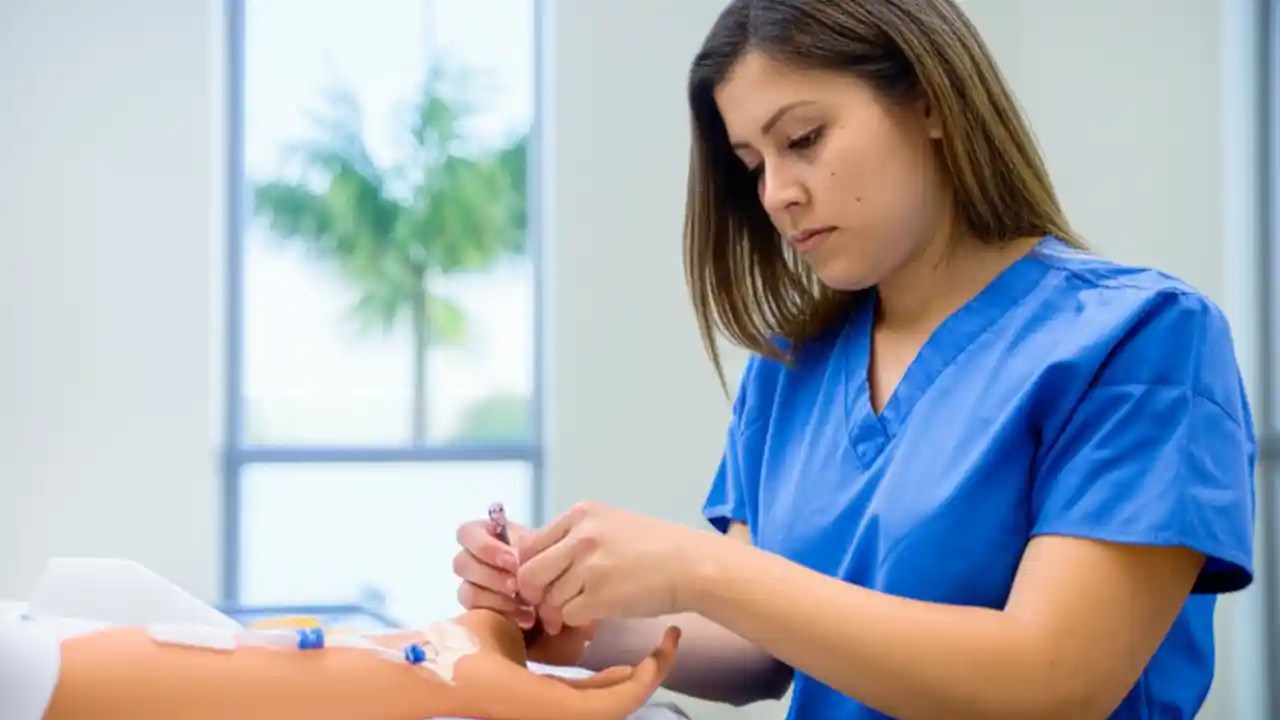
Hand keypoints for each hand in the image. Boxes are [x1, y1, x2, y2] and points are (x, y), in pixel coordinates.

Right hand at [452, 518, 534, 627]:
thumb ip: (524, 548)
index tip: (512, 560)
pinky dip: (501, 613)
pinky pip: (477, 612)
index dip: (485, 547)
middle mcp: (471, 558)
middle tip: (517, 585)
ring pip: (466, 591)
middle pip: (462, 564)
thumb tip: (515, 561)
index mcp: (483, 533)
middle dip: (493, 576)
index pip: (466, 533)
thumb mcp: (538, 546)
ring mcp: (471, 584)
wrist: (554, 585)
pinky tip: (524, 616)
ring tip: (523, 602)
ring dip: (495, 597)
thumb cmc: (543, 558)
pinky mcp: (477, 609)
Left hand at [515, 502, 711, 628]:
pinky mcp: (600, 596)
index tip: (542, 581)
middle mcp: (580, 536)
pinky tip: (595, 614)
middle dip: (534, 594)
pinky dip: (578, 620)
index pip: (529, 545)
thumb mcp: (609, 525)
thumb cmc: (653, 547)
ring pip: (549, 598)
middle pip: (530, 573)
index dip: (530, 568)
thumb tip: (538, 565)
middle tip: (548, 604)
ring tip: (582, 608)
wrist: (691, 565)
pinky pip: (568, 615)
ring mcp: (589, 567)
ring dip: (560, 610)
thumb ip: (573, 539)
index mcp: (580, 514)